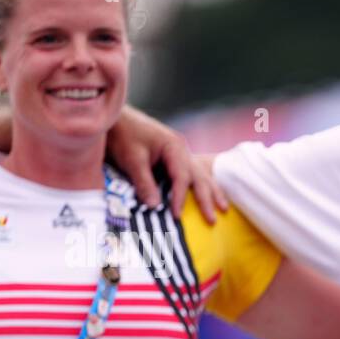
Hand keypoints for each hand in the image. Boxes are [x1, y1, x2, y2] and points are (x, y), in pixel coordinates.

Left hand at [107, 108, 228, 221]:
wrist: (115, 118)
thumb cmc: (123, 135)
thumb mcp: (132, 159)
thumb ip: (144, 182)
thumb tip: (155, 206)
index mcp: (174, 147)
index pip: (182, 177)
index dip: (180, 198)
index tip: (177, 216)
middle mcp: (182, 150)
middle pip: (199, 177)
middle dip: (207, 199)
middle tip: (212, 220)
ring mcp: (181, 153)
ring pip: (202, 175)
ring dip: (212, 192)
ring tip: (224, 209)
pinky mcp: (175, 158)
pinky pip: (194, 174)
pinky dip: (204, 185)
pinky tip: (212, 195)